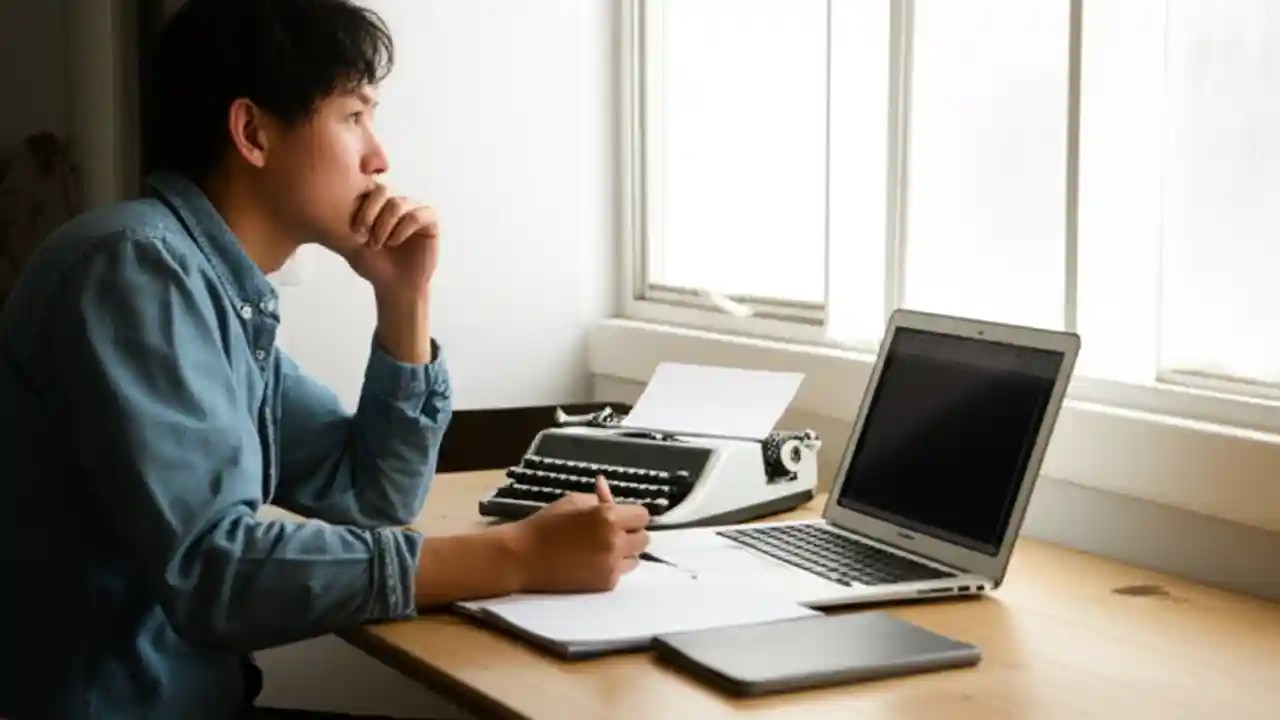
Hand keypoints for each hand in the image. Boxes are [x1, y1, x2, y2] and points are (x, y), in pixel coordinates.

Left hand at [344, 184, 438, 297]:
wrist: (393, 285)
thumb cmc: (371, 264)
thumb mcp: (350, 240)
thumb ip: (342, 219)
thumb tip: (323, 198)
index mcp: (377, 201)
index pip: (367, 185)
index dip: (359, 205)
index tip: (353, 230)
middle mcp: (396, 201)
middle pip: (382, 190)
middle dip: (368, 213)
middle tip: (359, 235)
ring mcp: (414, 209)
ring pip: (397, 203)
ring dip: (383, 226)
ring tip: (376, 245)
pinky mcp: (430, 220)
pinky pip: (416, 216)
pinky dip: (401, 230)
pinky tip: (393, 243)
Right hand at [502, 485, 650, 592]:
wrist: (523, 558)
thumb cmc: (545, 525)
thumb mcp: (572, 502)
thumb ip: (597, 498)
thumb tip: (607, 488)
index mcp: (608, 517)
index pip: (643, 516)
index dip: (632, 515)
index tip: (622, 517)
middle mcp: (615, 541)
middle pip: (644, 538)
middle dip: (631, 533)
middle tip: (613, 533)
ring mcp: (611, 565)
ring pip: (636, 558)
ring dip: (625, 552)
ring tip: (603, 549)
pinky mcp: (605, 584)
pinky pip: (621, 573)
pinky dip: (613, 567)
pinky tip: (593, 562)